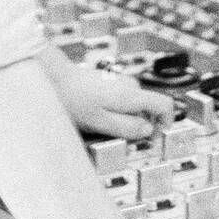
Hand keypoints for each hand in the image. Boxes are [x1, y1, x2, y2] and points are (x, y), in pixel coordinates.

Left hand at [52, 64, 174, 140]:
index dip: (166, 123)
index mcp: (131, 95)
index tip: (154, 137)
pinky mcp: (108, 84)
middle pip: (149, 108)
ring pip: (134, 105)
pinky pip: (122, 100)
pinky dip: (116, 111)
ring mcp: (119, 82)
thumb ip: (127, 127)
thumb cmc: (73, 100)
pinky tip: (97, 117)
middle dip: (141, 124)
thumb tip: (148, 131)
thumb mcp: (101, 122)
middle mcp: (129, 86)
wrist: (53, 79)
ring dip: (127, 118)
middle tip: (123, 138)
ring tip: (105, 128)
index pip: (165, 105)